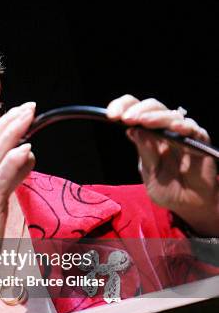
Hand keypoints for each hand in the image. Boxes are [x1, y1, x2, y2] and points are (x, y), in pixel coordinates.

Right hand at [0, 102, 35, 303]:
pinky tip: (26, 149)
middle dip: (12, 120)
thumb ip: (8, 172)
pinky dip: (14, 160)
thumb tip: (28, 153)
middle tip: (30, 107)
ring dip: (15, 131)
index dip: (4, 121)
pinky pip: (1, 175)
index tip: (21, 110)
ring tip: (30, 117)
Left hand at [107, 95, 218, 235]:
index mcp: (147, 134)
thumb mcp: (150, 172)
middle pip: (152, 107)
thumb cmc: (167, 188)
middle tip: (125, 118)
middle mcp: (164, 129)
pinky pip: (193, 129)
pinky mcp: (200, 140)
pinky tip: (174, 128)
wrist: (189, 205)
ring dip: (157, 117)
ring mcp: (182, 132)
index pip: (135, 111)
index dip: (123, 107)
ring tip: (144, 122)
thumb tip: (132, 130)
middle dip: (138, 110)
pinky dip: (184, 127)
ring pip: (171, 115)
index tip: (111, 115)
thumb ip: (145, 152)